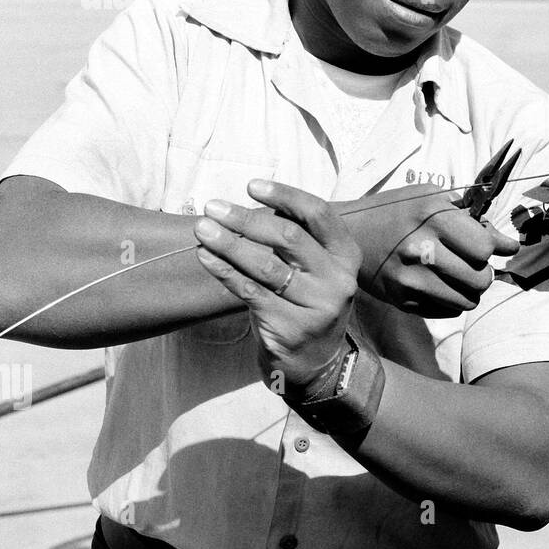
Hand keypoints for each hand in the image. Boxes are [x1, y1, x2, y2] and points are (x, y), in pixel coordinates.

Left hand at [193, 179, 361, 399]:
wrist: (316, 362)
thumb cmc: (307, 302)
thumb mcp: (316, 269)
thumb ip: (296, 240)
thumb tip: (248, 205)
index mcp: (346, 255)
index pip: (318, 214)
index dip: (286, 196)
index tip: (252, 186)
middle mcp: (338, 279)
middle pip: (289, 238)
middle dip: (246, 219)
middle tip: (214, 207)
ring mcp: (318, 305)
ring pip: (266, 266)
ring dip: (229, 244)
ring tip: (202, 229)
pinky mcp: (292, 327)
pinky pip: (250, 292)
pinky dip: (225, 271)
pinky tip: (206, 257)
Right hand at [332, 184, 520, 317]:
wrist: (349, 234)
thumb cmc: (397, 211)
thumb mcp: (431, 198)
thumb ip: (471, 217)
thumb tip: (506, 244)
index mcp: (432, 217)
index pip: (485, 248)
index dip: (496, 247)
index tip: (502, 246)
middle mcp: (421, 250)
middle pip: (481, 279)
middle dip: (485, 271)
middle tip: (475, 262)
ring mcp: (410, 279)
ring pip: (468, 301)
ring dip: (470, 290)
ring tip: (460, 275)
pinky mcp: (402, 301)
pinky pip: (448, 312)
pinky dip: (452, 301)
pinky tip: (441, 284)